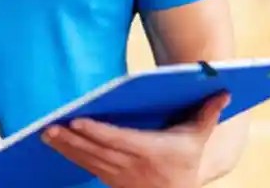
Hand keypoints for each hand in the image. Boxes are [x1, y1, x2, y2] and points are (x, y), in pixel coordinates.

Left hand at [42, 92, 230, 187]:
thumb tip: (223, 91)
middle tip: (50, 127)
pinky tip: (55, 144)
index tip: (77, 122)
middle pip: (96, 151)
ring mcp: (119, 176)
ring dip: (65, 148)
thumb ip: (208, 113)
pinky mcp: (111, 180)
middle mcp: (131, 166)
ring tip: (45, 133)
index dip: (96, 132)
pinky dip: (70, 155)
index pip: (118, 141)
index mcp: (149, 152)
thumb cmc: (186, 160)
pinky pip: (86, 167)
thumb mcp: (198, 138)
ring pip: (87, 160)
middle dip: (71, 139)